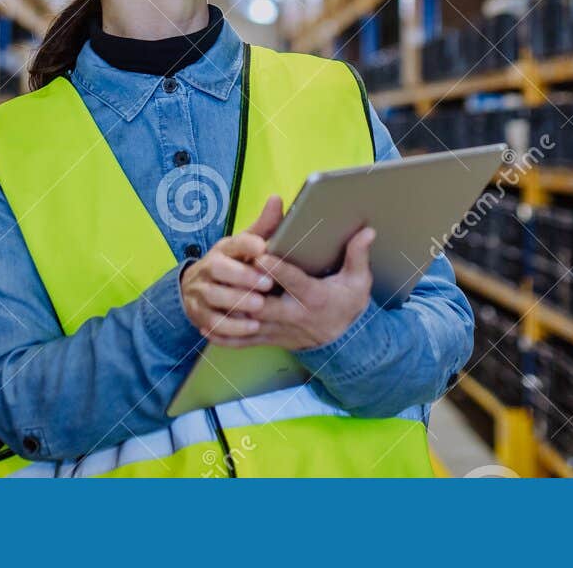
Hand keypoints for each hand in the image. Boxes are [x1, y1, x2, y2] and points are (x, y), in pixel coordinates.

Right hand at [180, 195, 280, 340]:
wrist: (195, 288)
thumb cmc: (232, 264)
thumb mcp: (246, 245)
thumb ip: (264, 227)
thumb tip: (277, 198)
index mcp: (223, 249)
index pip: (233, 242)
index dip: (247, 244)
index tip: (263, 248)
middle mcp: (209, 268)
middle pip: (219, 269)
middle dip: (242, 276)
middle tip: (267, 284)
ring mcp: (202, 292)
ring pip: (215, 296)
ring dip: (237, 302)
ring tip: (260, 306)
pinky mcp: (200, 315)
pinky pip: (213, 322)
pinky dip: (232, 327)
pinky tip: (252, 327)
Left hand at [216, 225, 375, 351]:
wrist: (344, 342)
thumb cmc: (347, 305)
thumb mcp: (358, 282)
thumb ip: (358, 256)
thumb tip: (366, 231)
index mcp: (315, 298)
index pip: (295, 283)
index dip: (278, 270)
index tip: (262, 256)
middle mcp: (294, 315)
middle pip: (265, 306)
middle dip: (246, 293)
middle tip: (228, 276)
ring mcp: (279, 330)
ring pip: (250, 324)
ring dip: (230, 314)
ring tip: (210, 300)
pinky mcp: (269, 338)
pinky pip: (244, 341)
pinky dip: (225, 336)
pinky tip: (206, 326)